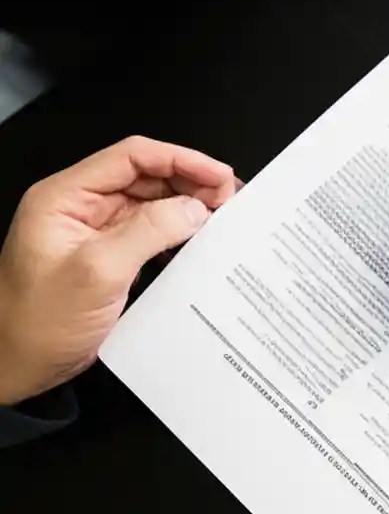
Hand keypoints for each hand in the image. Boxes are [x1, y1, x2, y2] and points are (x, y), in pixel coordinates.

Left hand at [0, 137, 238, 405]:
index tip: (218, 175)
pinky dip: (179, 232)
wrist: (16, 368)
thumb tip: (194, 207)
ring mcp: (95, 232)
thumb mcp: (97, 272)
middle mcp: (80, 207)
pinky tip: (201, 239)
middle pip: (147, 176)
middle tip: (229, 199)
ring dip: (189, 206)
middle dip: (191, 182)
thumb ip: (148, 232)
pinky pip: (151, 232)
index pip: (132, 157)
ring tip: (223, 216)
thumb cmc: (36, 326)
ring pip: (153, 202)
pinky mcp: (109, 256)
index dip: (181, 160)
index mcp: (64, 197)